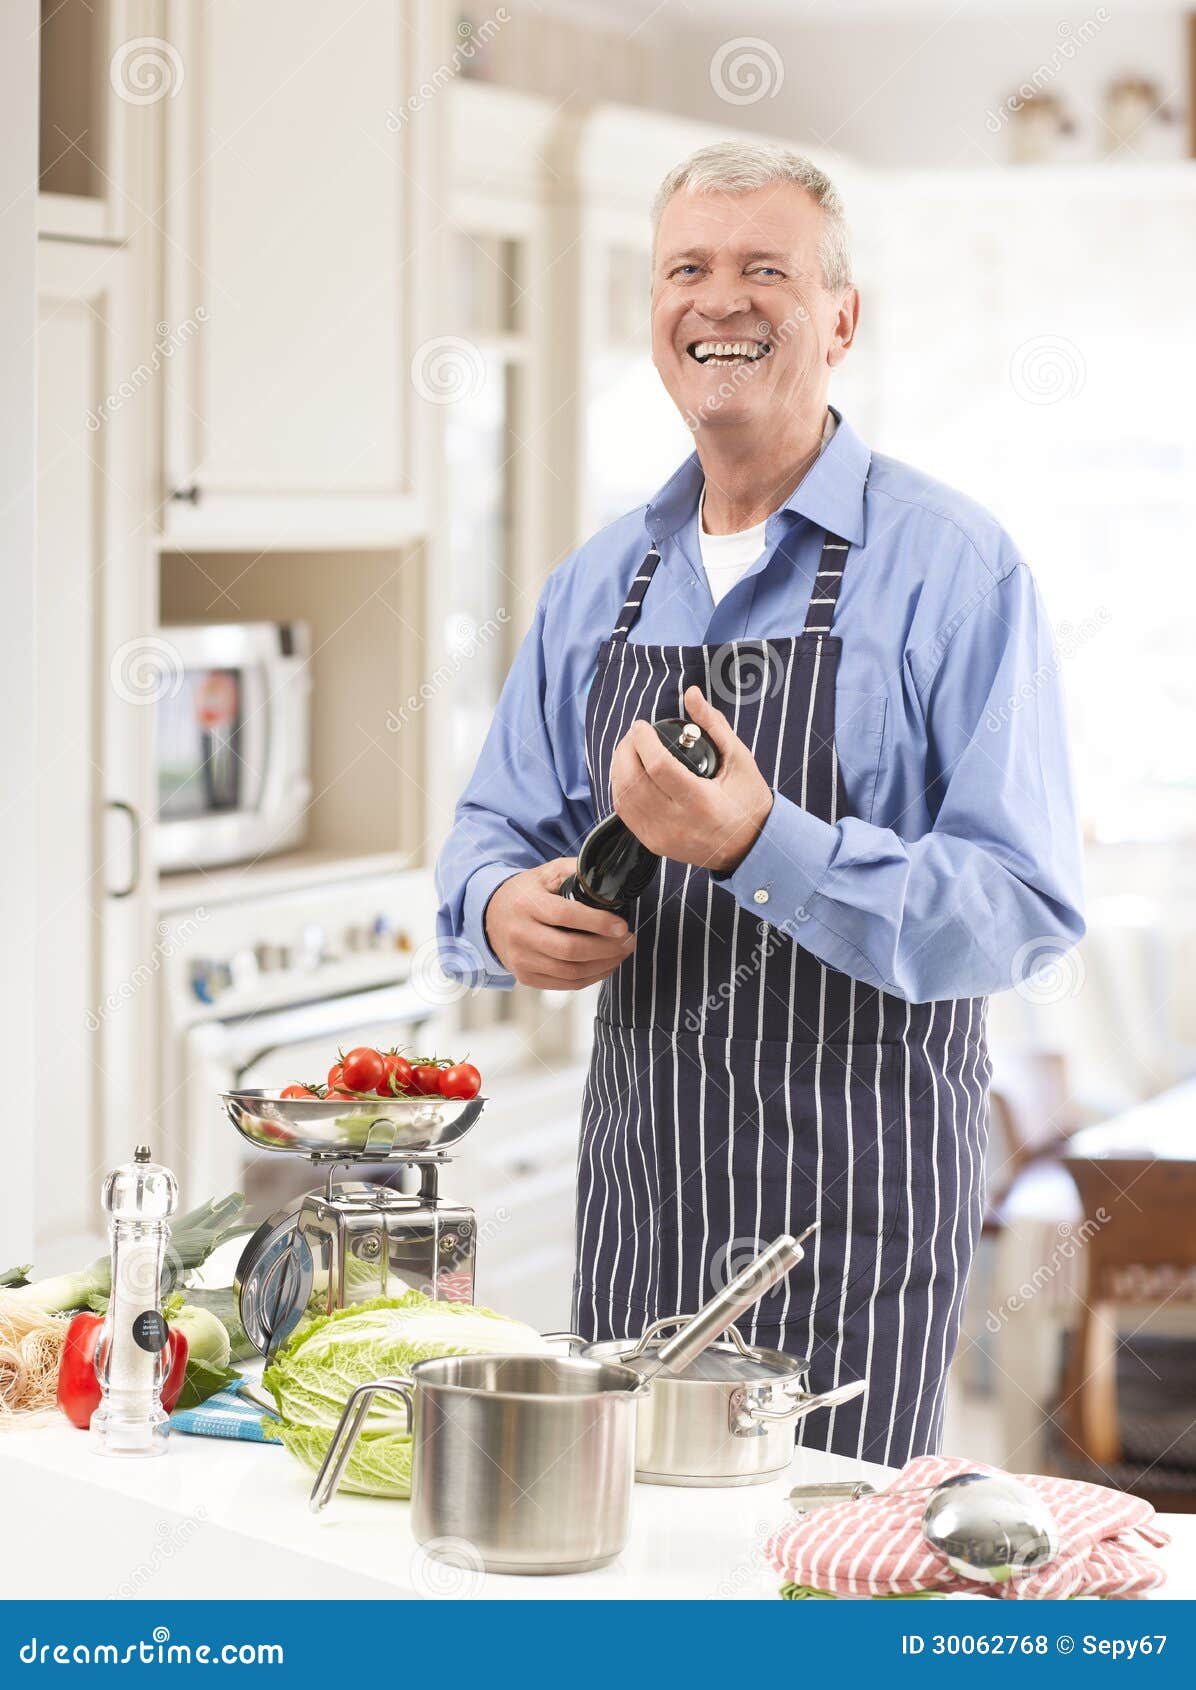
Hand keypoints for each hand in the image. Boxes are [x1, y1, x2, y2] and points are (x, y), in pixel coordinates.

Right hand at [483, 857, 635, 989]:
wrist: (491, 916)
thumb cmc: (527, 893)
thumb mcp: (547, 873)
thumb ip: (576, 871)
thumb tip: (611, 877)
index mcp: (526, 903)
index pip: (565, 915)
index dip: (597, 922)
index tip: (622, 925)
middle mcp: (520, 934)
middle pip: (570, 949)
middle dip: (607, 948)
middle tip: (629, 941)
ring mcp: (521, 959)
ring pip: (570, 972)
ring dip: (603, 966)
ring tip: (622, 953)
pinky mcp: (525, 977)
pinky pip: (565, 984)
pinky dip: (591, 978)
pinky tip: (606, 966)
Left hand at [609, 686, 773, 874]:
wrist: (750, 847)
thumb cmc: (748, 801)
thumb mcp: (739, 759)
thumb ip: (713, 724)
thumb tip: (690, 694)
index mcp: (701, 801)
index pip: (658, 766)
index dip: (643, 740)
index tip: (642, 725)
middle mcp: (677, 823)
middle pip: (633, 781)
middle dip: (626, 750)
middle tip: (634, 734)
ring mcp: (661, 837)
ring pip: (623, 797)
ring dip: (618, 767)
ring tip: (629, 749)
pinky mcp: (652, 843)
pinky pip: (624, 813)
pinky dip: (620, 787)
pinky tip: (628, 772)